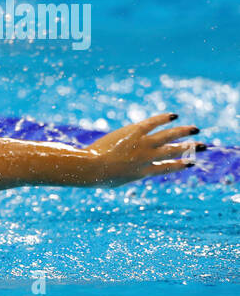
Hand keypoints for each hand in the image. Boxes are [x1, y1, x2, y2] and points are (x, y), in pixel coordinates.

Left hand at [85, 114, 204, 185]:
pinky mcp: (135, 132)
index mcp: (144, 172)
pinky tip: (174, 115)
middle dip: (190, 148)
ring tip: (196, 129)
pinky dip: (164, 118)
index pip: (167, 168)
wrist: (91, 168)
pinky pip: (153, 123)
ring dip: (184, 132)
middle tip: (202, 146)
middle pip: (174, 151)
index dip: (180, 165)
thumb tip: (124, 170)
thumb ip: (125, 174)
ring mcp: (143, 144)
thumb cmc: (97, 176)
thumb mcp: (116, 179)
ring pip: (169, 136)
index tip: (191, 163)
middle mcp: (148, 157)